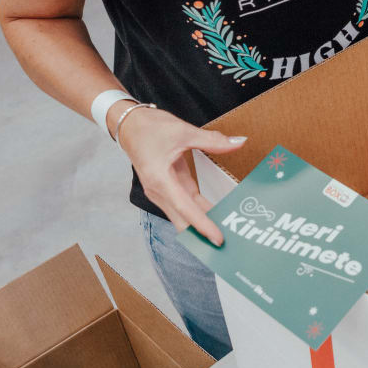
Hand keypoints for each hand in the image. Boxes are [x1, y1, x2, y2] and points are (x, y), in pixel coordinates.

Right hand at [111, 102, 246, 244]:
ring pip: (185, 216)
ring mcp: (164, 192)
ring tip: (228, 232)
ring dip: (203, 224)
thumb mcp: (183, 131)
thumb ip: (212, 140)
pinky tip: (218, 216)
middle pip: (183, 220)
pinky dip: (201, 212)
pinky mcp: (170, 188)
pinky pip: (187, 206)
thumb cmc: (149, 128)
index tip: (218, 238)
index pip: (184, 209)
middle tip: (228, 243)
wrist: (129, 124)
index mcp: (160, 180)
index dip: (202, 225)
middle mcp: (160, 191)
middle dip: (202, 234)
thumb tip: (238, 142)